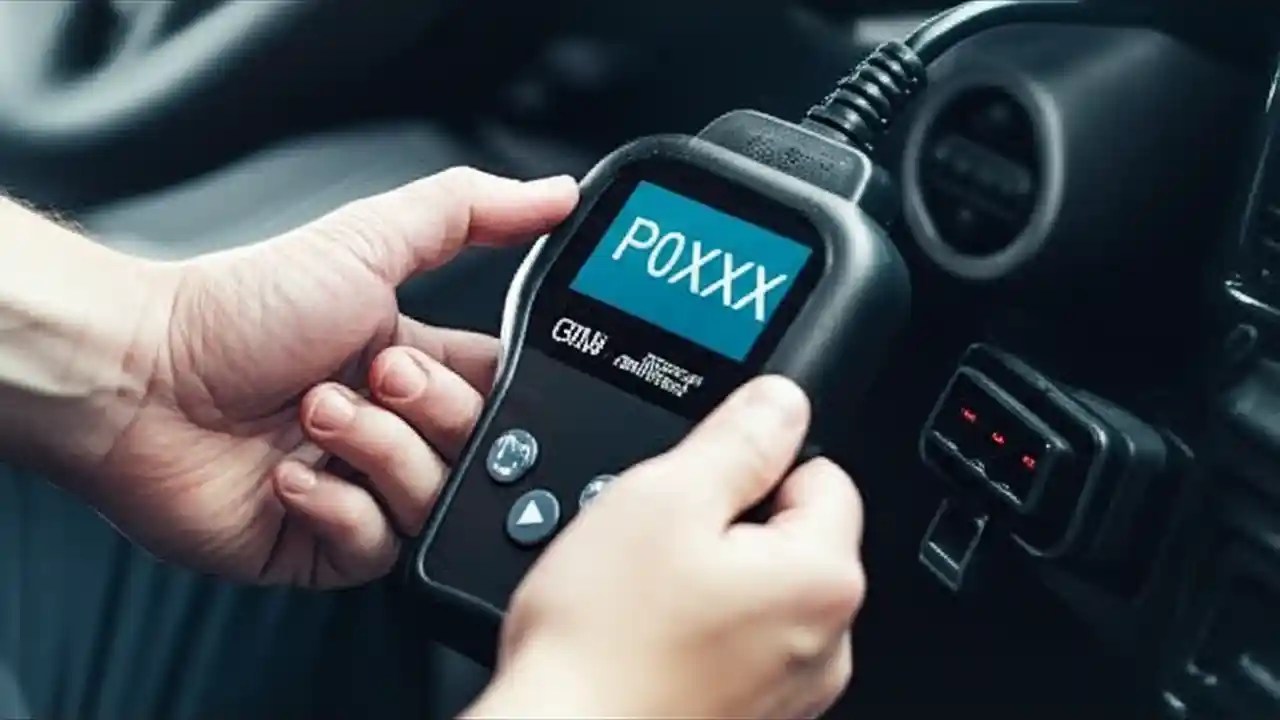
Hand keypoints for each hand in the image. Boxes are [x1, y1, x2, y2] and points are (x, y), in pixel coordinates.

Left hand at [83, 168, 577, 587]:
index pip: (503, 396)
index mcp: (417, 369)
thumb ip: (469, 213)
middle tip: (368, 378)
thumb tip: (558, 194)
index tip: (444, 358)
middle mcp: (394, 434)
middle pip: (477, 456)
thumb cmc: (236, 309)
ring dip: (375, 454)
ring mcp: (360, 492)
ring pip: (433, 506)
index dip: (497, 392)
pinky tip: (288, 475)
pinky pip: (375, 551)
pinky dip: (335, 509)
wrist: (137, 376)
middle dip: (424, 416)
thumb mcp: (366, 241)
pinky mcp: (319, 546)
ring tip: (313, 416)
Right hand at [320, 369, 865, 716]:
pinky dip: (695, 633)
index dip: (752, 465)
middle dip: (727, 525)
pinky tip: (644, 638)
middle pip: (790, 537)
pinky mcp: (747, 717)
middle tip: (656, 544)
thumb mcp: (663, 499)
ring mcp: (788, 691)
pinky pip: (732, 645)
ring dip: (707, 580)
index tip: (697, 486)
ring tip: (641, 596)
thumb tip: (782, 402)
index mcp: (823, 580)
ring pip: (755, 593)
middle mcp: (825, 644)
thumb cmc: (602, 644)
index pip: (821, 472)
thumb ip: (738, 440)